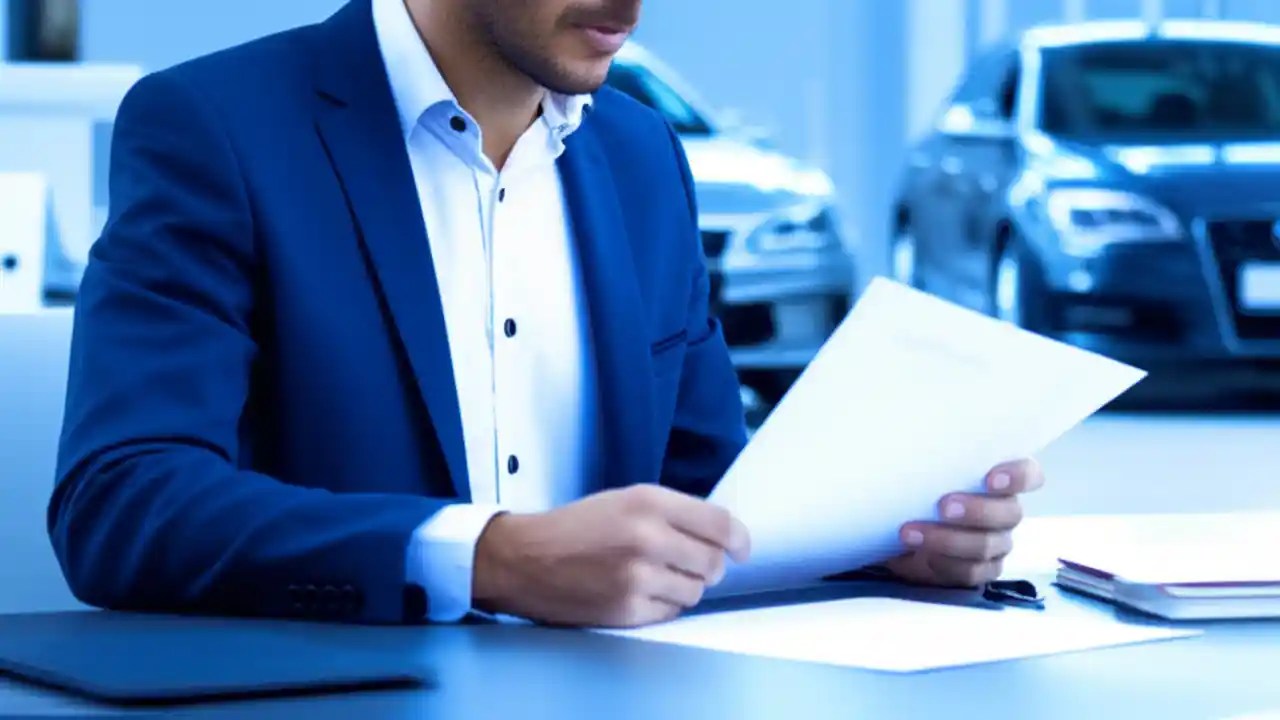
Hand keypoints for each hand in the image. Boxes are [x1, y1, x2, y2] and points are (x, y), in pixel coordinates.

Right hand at [472, 485, 750, 627]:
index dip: (739, 539)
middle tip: (685, 562)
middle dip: (706, 565)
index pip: (720, 524)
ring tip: (654, 575)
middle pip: (713, 563)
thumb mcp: (625, 499)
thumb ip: (673, 513)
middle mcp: (648, 537)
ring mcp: (638, 577)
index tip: (741, 549)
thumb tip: (722, 537)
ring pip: (695, 591)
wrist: (524, 558)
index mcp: (649, 502)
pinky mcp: (627, 609)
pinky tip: (637, 591)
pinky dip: (662, 605)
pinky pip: (671, 612)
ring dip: (683, 586)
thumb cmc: (576, 526)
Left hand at [886, 459, 1044, 587]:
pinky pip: (969, 572)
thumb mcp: (920, 464)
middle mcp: (1005, 511)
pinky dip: (942, 562)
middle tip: (943, 505)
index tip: (991, 479)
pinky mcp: (976, 570)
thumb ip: (930, 452)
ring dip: (948, 539)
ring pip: (986, 545)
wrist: (894, 525)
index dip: (1018, 477)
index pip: (1028, 474)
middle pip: (1009, 513)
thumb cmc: (914, 485)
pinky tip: (917, 553)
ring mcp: (995, 543)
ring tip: (909, 532)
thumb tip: (906, 425)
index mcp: (1001, 478)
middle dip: (977, 511)